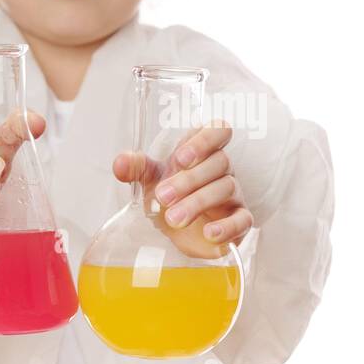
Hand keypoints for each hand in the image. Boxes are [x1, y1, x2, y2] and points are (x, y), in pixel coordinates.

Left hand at [112, 121, 253, 258]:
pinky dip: (228, 226)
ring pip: (226, 188)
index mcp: (203, 152)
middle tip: (163, 197)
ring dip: (198, 202)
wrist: (181, 233)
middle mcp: (222, 169)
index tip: (181, 159)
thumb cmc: (171, 197)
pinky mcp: (239, 221)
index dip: (204, 141)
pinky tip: (210, 233)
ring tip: (173, 218)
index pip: (219, 130)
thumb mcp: (151, 180)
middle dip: (189, 180)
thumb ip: (137, 168)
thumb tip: (120, 163)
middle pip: (220, 162)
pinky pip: (243, 219)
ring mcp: (234, 194)